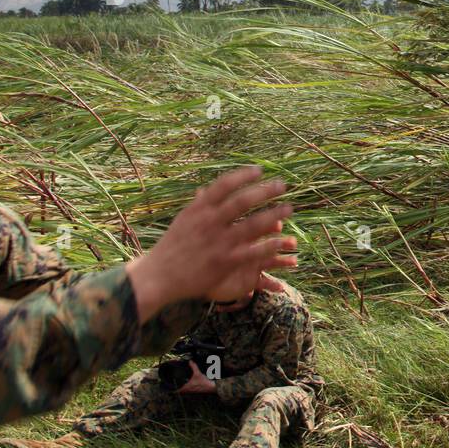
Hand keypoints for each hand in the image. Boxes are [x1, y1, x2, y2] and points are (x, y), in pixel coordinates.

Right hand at [127, 166, 296, 319]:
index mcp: (198, 209)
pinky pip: (253, 251)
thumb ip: (200, 205)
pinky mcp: (225, 262)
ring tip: (289, 208)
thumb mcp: (184, 220)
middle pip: (242, 201)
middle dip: (265, 191)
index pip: (223, 185)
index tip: (259, 170)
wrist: (159, 277)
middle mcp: (209, 222)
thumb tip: (208, 189)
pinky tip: (282, 239)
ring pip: (252, 224)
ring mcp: (218, 242)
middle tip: (283, 185)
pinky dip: (269, 244)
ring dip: (274, 215)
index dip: (243, 176)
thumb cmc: (173, 247)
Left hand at [176, 359, 215, 394]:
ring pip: (185, 391)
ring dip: (183, 388)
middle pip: (181, 391)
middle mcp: (189, 391)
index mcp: (187, 387)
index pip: (177, 391)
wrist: (211, 387)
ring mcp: (193, 392)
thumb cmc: (204, 383)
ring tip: (182, 384)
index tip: (170, 388)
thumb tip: (190, 361)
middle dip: (178, 388)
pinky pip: (190, 390)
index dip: (173, 390)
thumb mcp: (197, 373)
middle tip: (175, 385)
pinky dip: (189, 388)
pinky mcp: (196, 391)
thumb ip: (193, 367)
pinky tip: (192, 384)